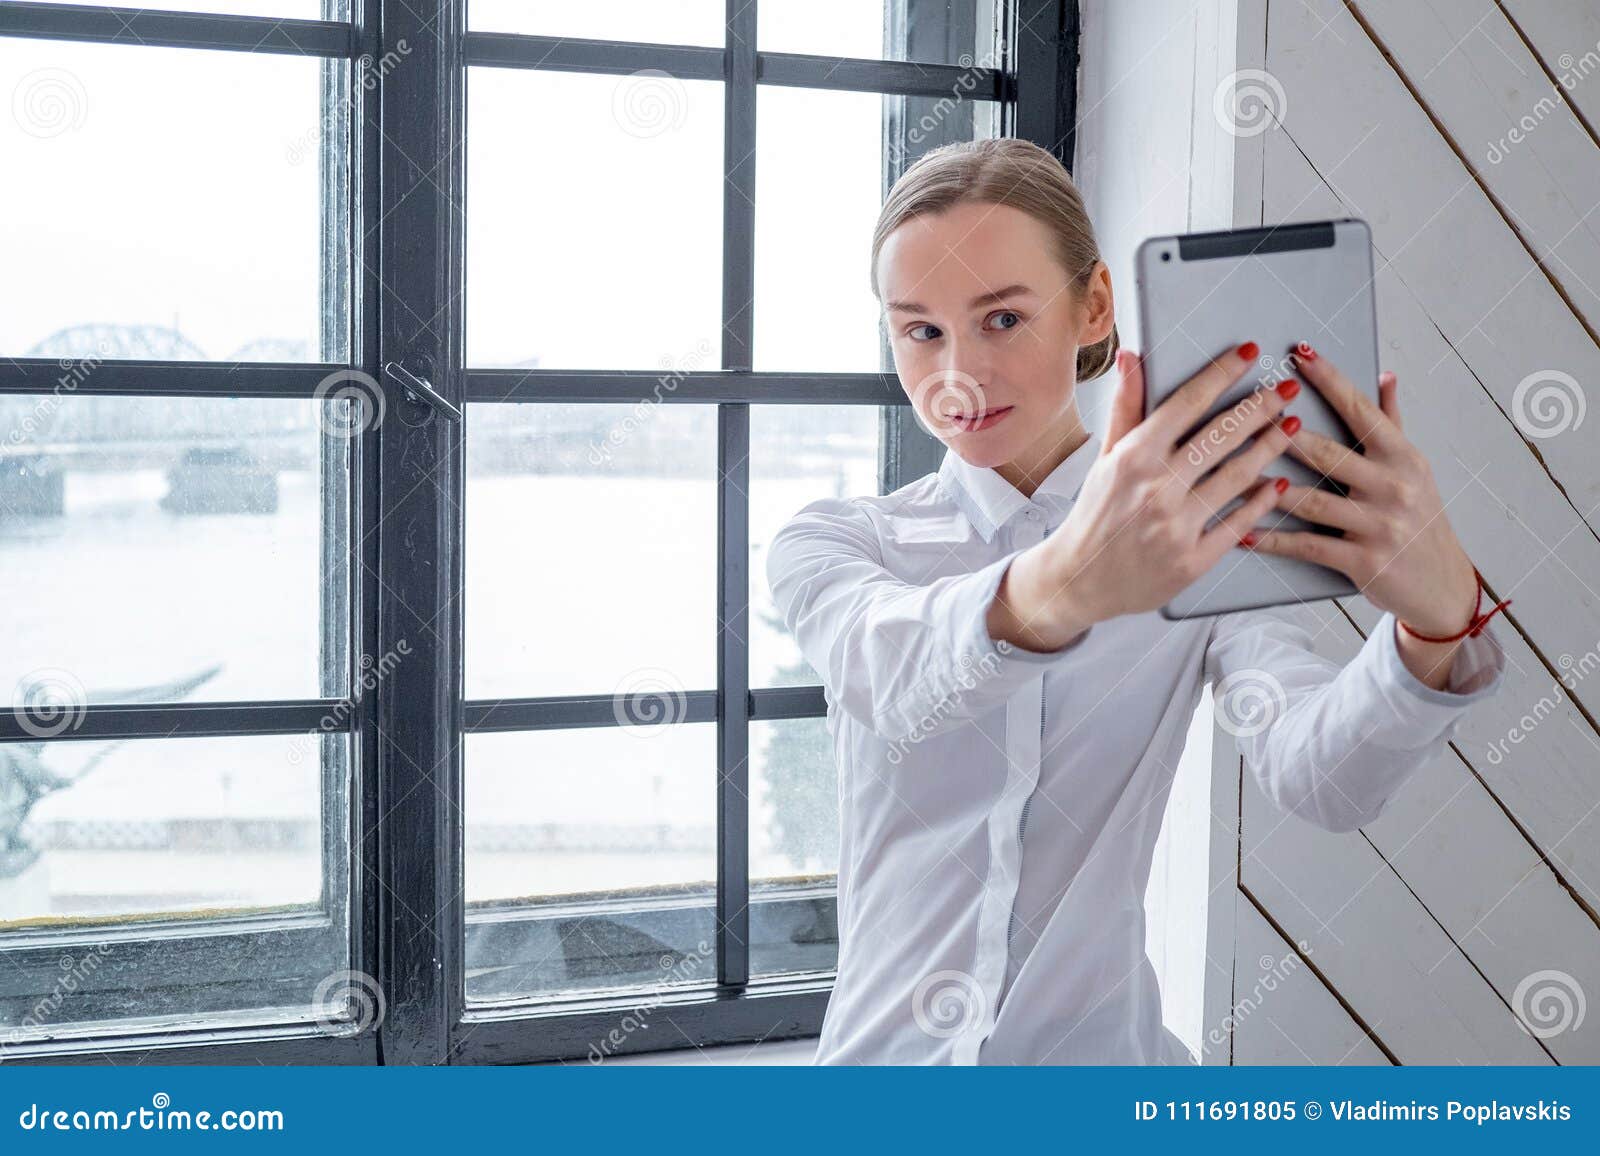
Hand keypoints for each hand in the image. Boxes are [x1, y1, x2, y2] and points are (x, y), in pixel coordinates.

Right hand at [990, 340, 1296, 649]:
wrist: (1080, 579)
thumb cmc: (1095, 515)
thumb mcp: (1106, 459)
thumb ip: (1126, 408)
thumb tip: (1131, 356)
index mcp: (1133, 457)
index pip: (1187, 403)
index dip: (1221, 374)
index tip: (1248, 354)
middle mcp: (1156, 488)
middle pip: (1221, 436)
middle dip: (1259, 408)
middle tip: (1284, 390)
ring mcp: (1176, 526)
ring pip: (1237, 476)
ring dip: (1269, 447)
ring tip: (1291, 427)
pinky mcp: (1191, 560)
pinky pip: (1237, 523)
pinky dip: (1261, 501)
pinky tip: (1278, 482)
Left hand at [1245, 343, 1479, 638]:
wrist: (1443, 584)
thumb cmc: (1422, 519)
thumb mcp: (1414, 469)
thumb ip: (1393, 423)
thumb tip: (1385, 375)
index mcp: (1403, 458)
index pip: (1361, 411)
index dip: (1330, 380)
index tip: (1301, 353)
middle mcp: (1393, 487)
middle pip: (1328, 454)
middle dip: (1284, 433)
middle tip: (1246, 412)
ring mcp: (1379, 525)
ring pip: (1311, 501)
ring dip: (1266, 487)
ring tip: (1229, 473)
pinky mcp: (1364, 561)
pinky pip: (1308, 546)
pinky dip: (1273, 541)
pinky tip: (1243, 534)